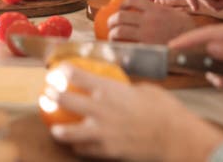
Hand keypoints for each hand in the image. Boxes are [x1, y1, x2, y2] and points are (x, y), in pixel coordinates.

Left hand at [50, 65, 222, 160]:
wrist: (176, 139)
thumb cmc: (165, 110)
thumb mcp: (145, 90)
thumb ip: (126, 89)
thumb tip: (120, 88)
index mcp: (110, 90)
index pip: (78, 75)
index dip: (64, 71)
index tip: (58, 69)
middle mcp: (100, 110)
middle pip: (65, 100)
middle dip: (52, 95)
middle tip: (46, 93)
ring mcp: (101, 133)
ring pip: (68, 132)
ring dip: (58, 129)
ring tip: (53, 128)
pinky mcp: (106, 151)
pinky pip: (85, 150)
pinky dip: (79, 147)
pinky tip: (76, 145)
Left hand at [108, 0, 197, 43]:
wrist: (195, 44)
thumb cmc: (187, 29)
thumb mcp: (175, 13)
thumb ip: (161, 9)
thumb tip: (152, 7)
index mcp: (155, 9)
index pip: (133, 0)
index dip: (122, 3)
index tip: (120, 8)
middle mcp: (148, 20)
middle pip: (121, 16)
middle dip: (112, 20)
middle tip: (111, 24)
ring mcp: (146, 34)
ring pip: (120, 30)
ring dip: (112, 33)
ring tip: (112, 36)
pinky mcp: (146, 47)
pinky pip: (127, 45)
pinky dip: (120, 46)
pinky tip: (120, 48)